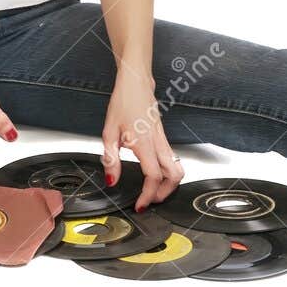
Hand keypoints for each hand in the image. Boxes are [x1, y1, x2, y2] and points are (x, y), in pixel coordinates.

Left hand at [102, 67, 182, 210]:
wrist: (136, 82)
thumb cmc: (123, 101)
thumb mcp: (109, 132)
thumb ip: (110, 159)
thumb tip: (111, 179)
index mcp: (144, 143)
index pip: (153, 176)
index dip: (148, 195)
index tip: (140, 204)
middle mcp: (158, 142)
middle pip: (175, 175)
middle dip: (165, 193)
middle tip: (150, 200)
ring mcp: (163, 139)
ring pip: (177, 167)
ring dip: (169, 183)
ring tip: (154, 190)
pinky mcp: (163, 136)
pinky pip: (171, 158)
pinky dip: (167, 171)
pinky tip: (154, 173)